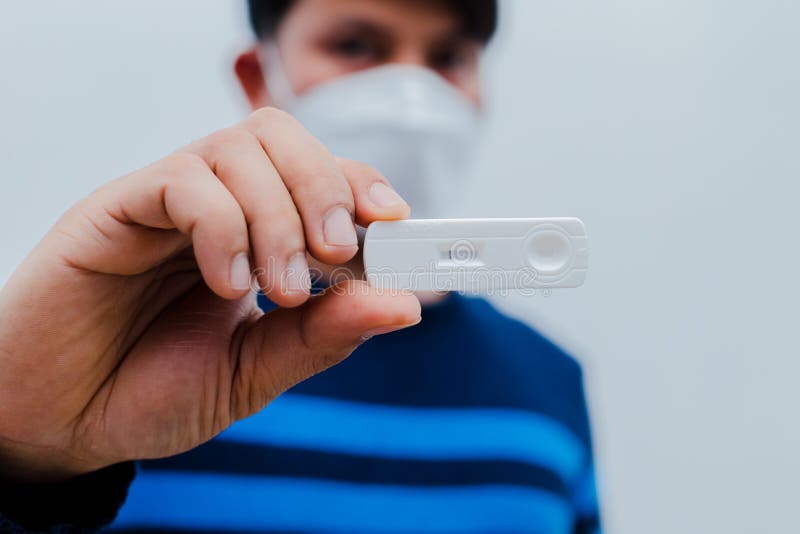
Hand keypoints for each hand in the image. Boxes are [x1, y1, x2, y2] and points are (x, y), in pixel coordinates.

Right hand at [0, 107, 419, 482]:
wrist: (61, 422)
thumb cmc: (150, 391)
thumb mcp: (254, 373)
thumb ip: (322, 336)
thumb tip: (404, 305)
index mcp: (253, 236)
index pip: (316, 175)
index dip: (361, 186)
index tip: (395, 223)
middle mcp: (214, 206)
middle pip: (281, 137)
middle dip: (326, 187)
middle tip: (338, 253)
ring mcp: (165, 203)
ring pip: (238, 148)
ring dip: (278, 214)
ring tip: (279, 288)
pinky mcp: (115, 208)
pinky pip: (181, 181)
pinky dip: (221, 225)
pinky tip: (225, 281)